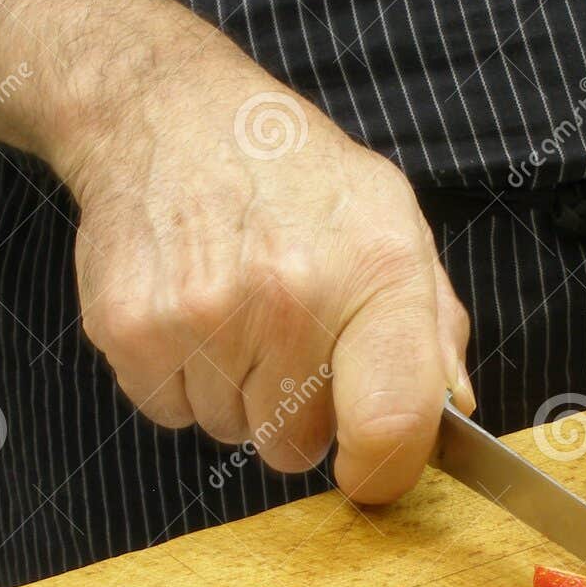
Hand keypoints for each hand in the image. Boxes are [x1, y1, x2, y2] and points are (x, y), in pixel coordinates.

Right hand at [65, 48, 470, 502]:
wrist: (173, 115)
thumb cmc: (295, 177)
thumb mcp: (392, 223)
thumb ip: (433, 328)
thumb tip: (453, 410)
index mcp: (375, 272)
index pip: (391, 423)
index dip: (383, 470)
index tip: (370, 471)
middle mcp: (290, 296)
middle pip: (296, 447)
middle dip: (296, 414)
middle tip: (286, 338)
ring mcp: (204, 316)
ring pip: (230, 432)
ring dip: (235, 392)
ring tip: (236, 310)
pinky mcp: (132, 330)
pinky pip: (170, 413)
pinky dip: (180, 380)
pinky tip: (191, 312)